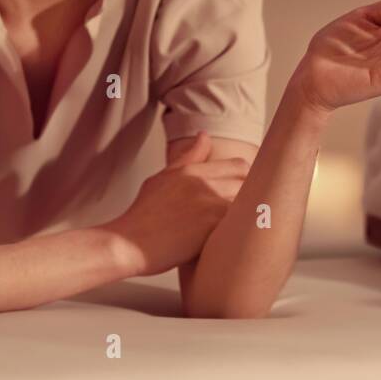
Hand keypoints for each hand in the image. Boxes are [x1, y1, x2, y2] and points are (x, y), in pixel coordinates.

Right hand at [105, 132, 249, 276]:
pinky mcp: (212, 225)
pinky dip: (242, 229)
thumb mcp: (162, 179)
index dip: (246, 179)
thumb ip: (188, 158)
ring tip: (243, 227)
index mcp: (192, 170)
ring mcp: (209, 202)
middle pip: (248, 179)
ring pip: (248, 200)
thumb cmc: (142, 216)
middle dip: (252, 194)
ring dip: (248, 212)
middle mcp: (203, 181)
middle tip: (247, 211)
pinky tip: (237, 240)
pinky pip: (240, 221)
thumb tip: (204, 136)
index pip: (239, 165)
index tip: (245, 193)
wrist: (128, 244)